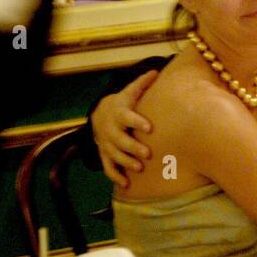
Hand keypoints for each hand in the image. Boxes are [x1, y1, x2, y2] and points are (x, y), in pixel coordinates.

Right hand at [92, 70, 157, 188]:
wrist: (100, 114)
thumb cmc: (123, 103)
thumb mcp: (130, 92)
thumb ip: (142, 84)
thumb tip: (156, 71)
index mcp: (119, 113)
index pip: (127, 117)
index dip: (137, 122)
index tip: (149, 127)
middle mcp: (111, 130)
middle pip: (120, 140)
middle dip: (132, 147)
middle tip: (147, 154)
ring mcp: (107, 144)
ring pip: (114, 155)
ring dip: (125, 162)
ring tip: (139, 168)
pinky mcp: (105, 155)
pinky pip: (108, 167)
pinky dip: (115, 176)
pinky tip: (126, 184)